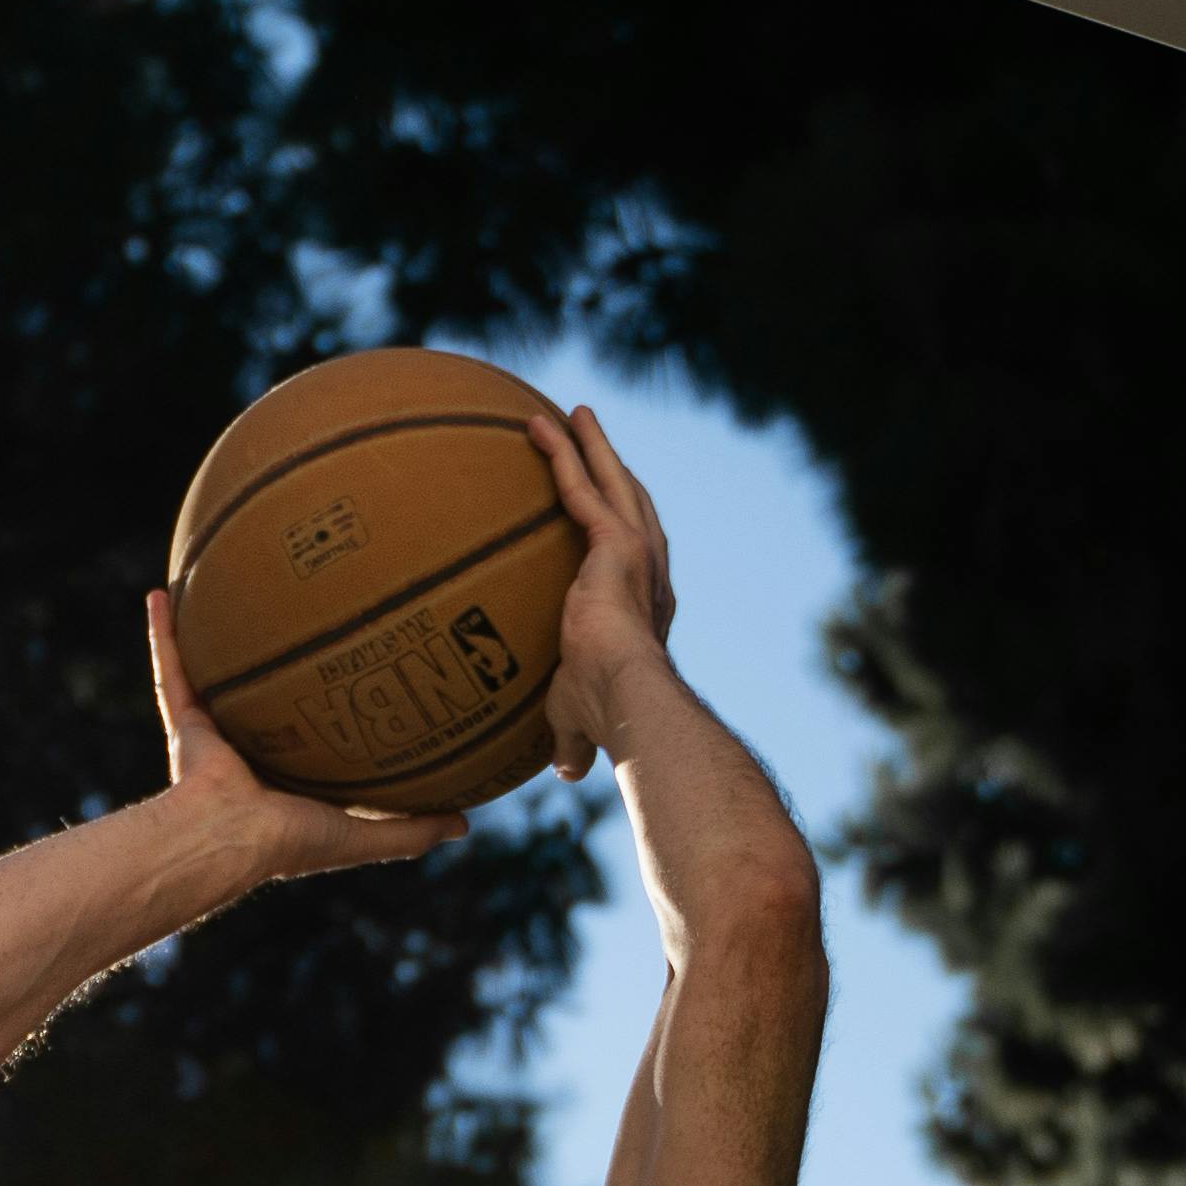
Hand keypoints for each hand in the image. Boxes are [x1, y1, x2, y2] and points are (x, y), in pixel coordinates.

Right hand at [139, 594, 459, 888]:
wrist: (226, 838)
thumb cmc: (288, 842)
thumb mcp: (362, 836)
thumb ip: (410, 830)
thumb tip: (466, 822)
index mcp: (285, 780)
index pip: (309, 737)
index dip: (326, 705)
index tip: (350, 668)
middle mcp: (247, 753)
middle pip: (262, 696)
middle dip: (272, 664)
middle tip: (290, 616)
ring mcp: (212, 734)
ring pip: (213, 673)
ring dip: (212, 635)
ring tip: (220, 591)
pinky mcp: (184, 721)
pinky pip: (172, 668)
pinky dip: (163, 632)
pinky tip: (162, 593)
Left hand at [525, 399, 675, 773]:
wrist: (627, 700)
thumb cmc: (606, 718)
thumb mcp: (580, 720)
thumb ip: (572, 737)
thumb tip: (567, 772)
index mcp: (645, 606)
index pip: (634, 556)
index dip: (623, 528)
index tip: (608, 512)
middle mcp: (649, 570)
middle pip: (631, 501)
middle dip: (614, 466)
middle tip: (592, 433)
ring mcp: (635, 551)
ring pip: (612, 482)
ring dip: (592, 445)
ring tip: (573, 414)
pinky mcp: (613, 543)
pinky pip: (579, 486)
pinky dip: (561, 452)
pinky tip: (536, 426)